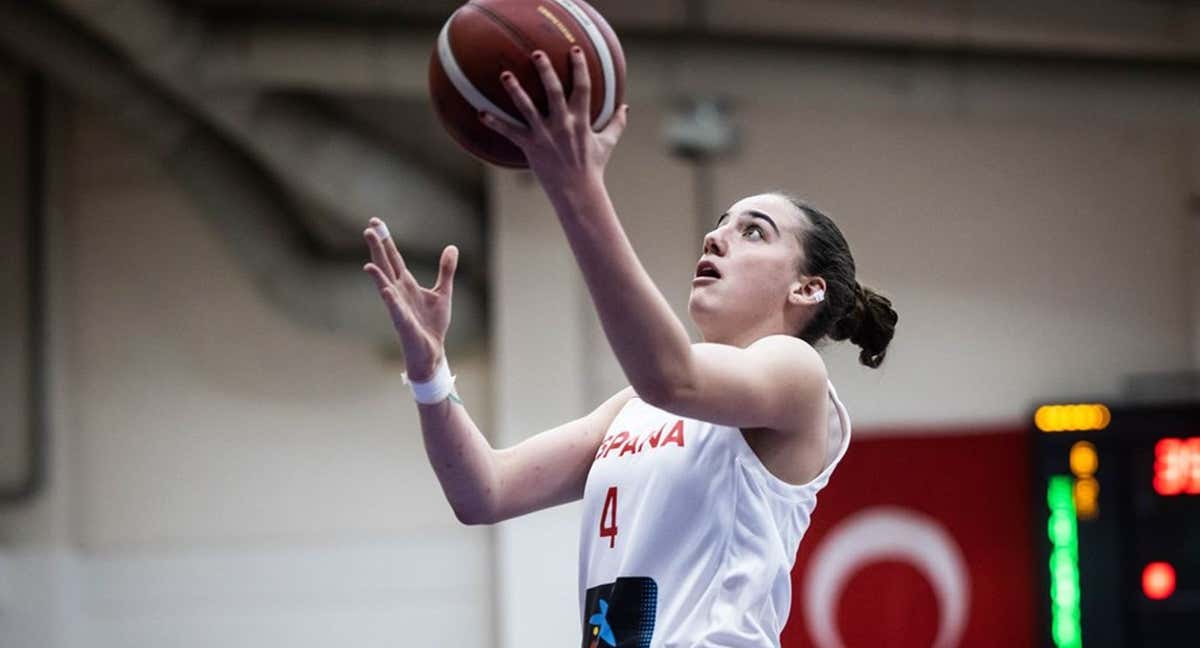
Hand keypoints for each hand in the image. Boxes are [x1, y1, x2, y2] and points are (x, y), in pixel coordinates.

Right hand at [362, 218, 457, 380]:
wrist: (433, 351)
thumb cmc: (432, 324)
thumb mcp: (443, 292)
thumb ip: (446, 270)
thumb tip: (452, 247)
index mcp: (407, 284)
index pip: (393, 257)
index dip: (385, 240)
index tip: (375, 222)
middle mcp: (398, 292)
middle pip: (386, 266)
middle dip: (377, 248)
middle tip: (368, 229)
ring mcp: (398, 307)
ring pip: (385, 286)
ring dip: (378, 275)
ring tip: (369, 262)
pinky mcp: (403, 323)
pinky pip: (396, 310)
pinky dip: (391, 300)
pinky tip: (386, 290)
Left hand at [479, 47, 628, 198]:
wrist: (579, 192)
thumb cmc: (592, 167)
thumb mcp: (607, 144)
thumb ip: (616, 124)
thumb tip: (626, 108)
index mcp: (582, 121)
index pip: (583, 88)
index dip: (579, 67)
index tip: (574, 50)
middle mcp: (563, 125)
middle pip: (554, 92)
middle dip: (546, 71)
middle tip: (536, 53)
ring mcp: (546, 135)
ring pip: (528, 109)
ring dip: (516, 91)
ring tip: (505, 75)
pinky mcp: (531, 147)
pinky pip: (510, 132)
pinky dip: (495, 123)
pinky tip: (480, 113)